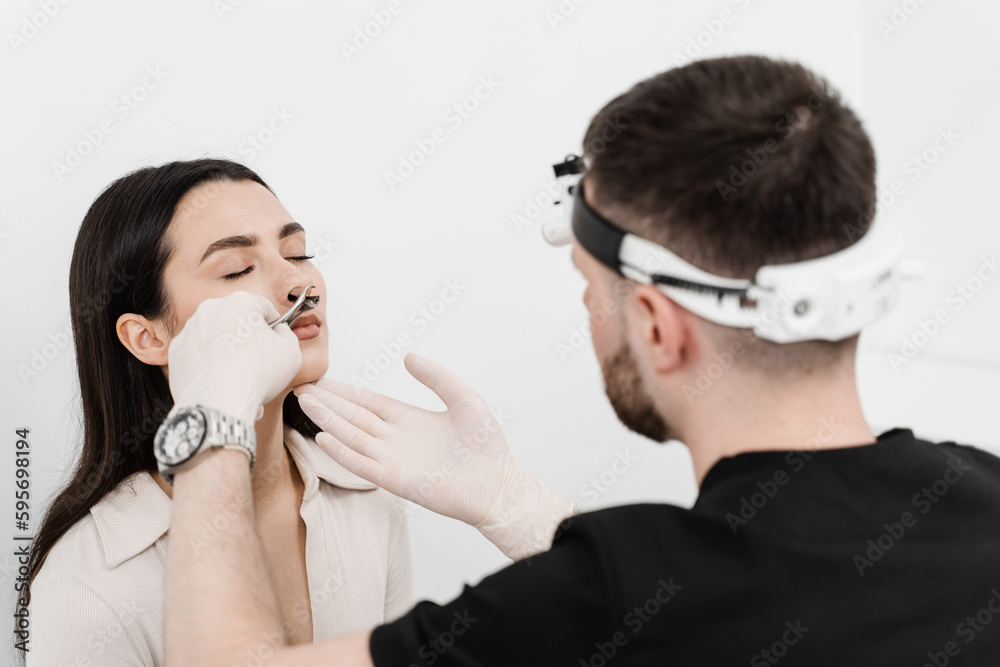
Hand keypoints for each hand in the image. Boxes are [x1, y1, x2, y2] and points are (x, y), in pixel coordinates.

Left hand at [167, 291, 302, 423]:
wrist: (218, 402)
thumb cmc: (258, 374)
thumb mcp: (292, 352)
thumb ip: (286, 335)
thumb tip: (277, 332)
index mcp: (241, 301)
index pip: (264, 308)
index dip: (273, 326)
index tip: (275, 342)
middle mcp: (211, 308)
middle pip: (236, 320)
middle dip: (247, 337)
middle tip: (256, 361)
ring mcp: (190, 329)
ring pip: (216, 336)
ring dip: (227, 350)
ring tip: (238, 376)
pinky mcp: (176, 350)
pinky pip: (198, 353)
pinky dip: (208, 364)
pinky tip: (219, 381)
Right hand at [294, 353, 575, 559]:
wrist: (498, 483)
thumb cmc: (486, 445)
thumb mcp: (463, 398)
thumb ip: (436, 377)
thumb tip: (408, 357)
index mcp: (408, 419)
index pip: (367, 402)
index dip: (343, 392)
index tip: (319, 381)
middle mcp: (395, 439)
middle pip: (352, 417)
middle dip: (327, 403)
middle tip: (300, 390)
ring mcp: (393, 460)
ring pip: (352, 437)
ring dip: (328, 421)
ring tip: (306, 404)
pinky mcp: (396, 480)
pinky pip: (363, 465)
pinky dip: (343, 452)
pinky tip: (325, 437)